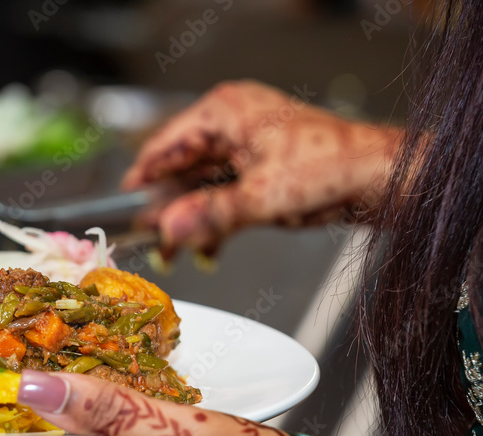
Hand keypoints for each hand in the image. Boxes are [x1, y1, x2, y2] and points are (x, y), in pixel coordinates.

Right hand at [121, 80, 401, 254]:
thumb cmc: (334, 166)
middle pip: (177, 170)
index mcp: (224, 113)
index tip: (122, 211)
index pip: (164, 146)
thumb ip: (212, 214)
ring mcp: (241, 150)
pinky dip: (210, 224)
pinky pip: (218, 198)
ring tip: (173, 254)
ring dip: (187, 222)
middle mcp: (228, 127)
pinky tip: (207, 251)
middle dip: (165, 209)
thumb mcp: (265, 195)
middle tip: (150, 242)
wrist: (382, 179)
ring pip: (196, 188)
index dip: (141, 181)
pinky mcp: (253, 173)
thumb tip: (168, 229)